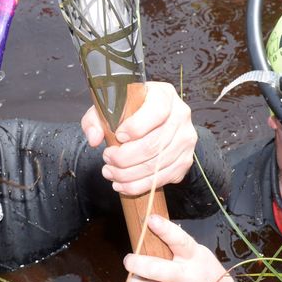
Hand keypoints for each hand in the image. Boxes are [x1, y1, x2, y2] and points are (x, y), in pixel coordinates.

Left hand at [80, 81, 198, 195]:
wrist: (152, 121)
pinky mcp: (186, 160)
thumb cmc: (130, 112)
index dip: (135, 128)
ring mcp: (186, 140)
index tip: (117, 136)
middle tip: (107, 160)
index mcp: (164, 95)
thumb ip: (95, 119)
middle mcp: (181, 116)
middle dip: (124, 158)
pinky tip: (123, 184)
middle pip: (153, 145)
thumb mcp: (108, 108)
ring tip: (111, 173)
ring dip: (128, 175)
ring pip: (156, 166)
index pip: (156, 112)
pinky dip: (139, 186)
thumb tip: (95, 138)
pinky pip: (163, 178)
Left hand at [123, 214, 234, 281]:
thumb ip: (180, 249)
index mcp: (195, 258)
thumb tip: (151, 232)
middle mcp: (188, 278)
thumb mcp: (200, 256)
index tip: (151, 220)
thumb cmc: (206, 277)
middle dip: (133, 264)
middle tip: (129, 261)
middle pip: (152, 269)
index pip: (179, 241)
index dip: (164, 229)